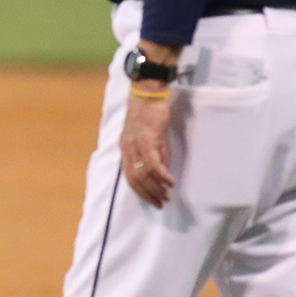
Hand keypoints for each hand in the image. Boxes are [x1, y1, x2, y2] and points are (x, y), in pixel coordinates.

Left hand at [120, 84, 175, 207]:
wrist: (148, 92)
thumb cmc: (149, 113)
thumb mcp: (150, 137)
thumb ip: (155, 154)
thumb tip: (162, 171)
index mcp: (125, 149)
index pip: (129, 178)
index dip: (141, 192)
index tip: (152, 201)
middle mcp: (127, 149)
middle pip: (136, 179)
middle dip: (149, 194)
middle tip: (161, 203)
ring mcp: (136, 145)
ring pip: (144, 174)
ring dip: (156, 188)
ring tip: (167, 196)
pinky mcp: (147, 139)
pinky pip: (153, 163)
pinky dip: (162, 175)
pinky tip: (170, 182)